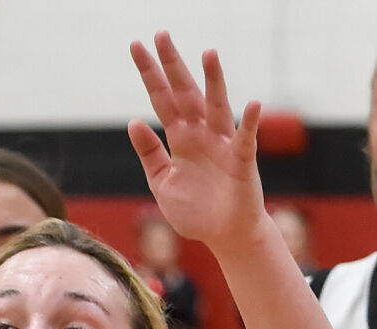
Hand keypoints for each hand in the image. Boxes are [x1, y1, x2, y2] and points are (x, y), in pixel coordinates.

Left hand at [128, 33, 263, 251]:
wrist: (223, 235)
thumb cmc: (195, 210)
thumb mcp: (162, 183)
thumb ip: (150, 153)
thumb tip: (133, 122)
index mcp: (180, 139)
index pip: (161, 99)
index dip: (150, 74)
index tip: (136, 46)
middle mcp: (201, 134)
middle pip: (184, 93)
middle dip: (173, 65)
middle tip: (161, 34)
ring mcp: (222, 145)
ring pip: (217, 106)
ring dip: (213, 81)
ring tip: (207, 53)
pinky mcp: (241, 162)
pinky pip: (246, 139)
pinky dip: (251, 122)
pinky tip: (253, 104)